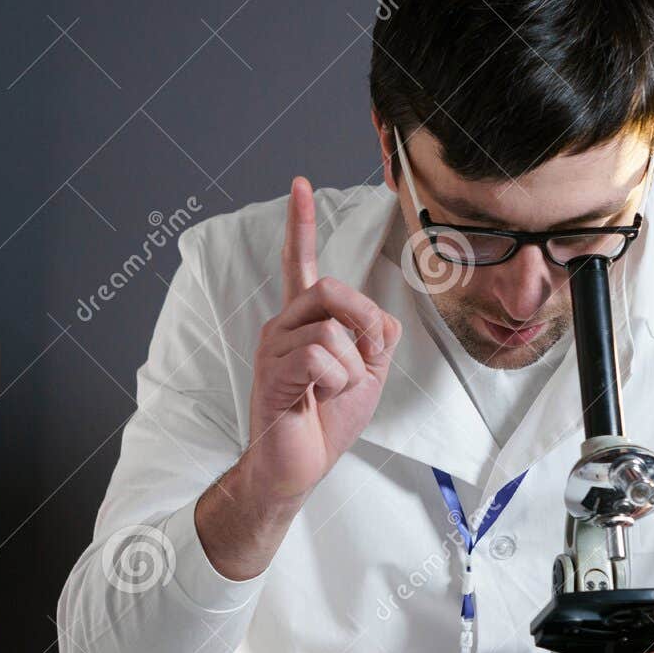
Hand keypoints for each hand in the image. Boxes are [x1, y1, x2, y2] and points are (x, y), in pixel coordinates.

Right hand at [195, 177, 400, 580]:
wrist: (297, 468)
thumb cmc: (326, 423)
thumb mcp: (368, 373)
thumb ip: (377, 337)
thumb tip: (379, 318)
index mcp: (303, 322)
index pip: (299, 263)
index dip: (300, 224)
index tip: (299, 184)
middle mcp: (282, 326)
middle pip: (331, 288)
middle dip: (364, 322)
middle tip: (366, 360)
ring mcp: (273, 348)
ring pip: (331, 328)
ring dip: (351, 367)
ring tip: (334, 393)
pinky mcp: (273, 372)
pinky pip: (321, 357)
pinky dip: (337, 382)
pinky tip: (319, 401)